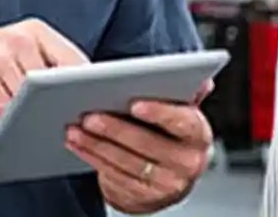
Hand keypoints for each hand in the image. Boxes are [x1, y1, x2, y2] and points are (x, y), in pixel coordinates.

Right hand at [0, 18, 88, 121]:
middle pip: (55, 81)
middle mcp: (18, 39)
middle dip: (57, 103)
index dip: (84, 85)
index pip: (73, 59)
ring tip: (26, 118)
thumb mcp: (18, 54)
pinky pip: (7, 111)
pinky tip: (4, 121)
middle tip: (60, 117)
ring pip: (31, 99)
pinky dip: (8, 122)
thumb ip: (47, 65)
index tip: (92, 102)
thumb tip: (81, 93)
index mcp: (34, 30)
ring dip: (29, 114)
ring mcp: (0, 59)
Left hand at [65, 81, 213, 214]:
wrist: (168, 177)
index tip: (135, 104)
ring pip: (126, 163)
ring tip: (75, 128)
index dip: (160, 113)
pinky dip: (92, 158)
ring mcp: (166, 185)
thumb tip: (203, 80)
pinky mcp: (143, 198)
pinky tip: (77, 144)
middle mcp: (187, 163)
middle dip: (116, 129)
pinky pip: (114, 177)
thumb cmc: (170, 134)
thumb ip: (185, 93)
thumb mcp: (181, 113)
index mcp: (198, 135)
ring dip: (97, 145)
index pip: (183, 123)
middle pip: (148, 145)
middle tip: (89, 115)